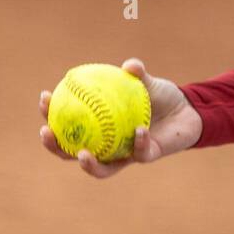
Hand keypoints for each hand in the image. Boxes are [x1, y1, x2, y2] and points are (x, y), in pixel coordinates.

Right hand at [39, 58, 202, 178]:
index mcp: (99, 125)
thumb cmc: (160, 95)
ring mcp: (125, 154)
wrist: (189, 110)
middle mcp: (108, 144)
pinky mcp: (147, 157)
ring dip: (89, 164)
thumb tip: (129, 65)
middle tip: (46, 132)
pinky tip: (139, 130)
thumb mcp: (147, 82)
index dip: (51, 113)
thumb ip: (138, 74)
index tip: (45, 97)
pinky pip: (139, 153)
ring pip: (102, 168)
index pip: (68, 123)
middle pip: (72, 153)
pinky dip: (138, 142)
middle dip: (55, 146)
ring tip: (82, 154)